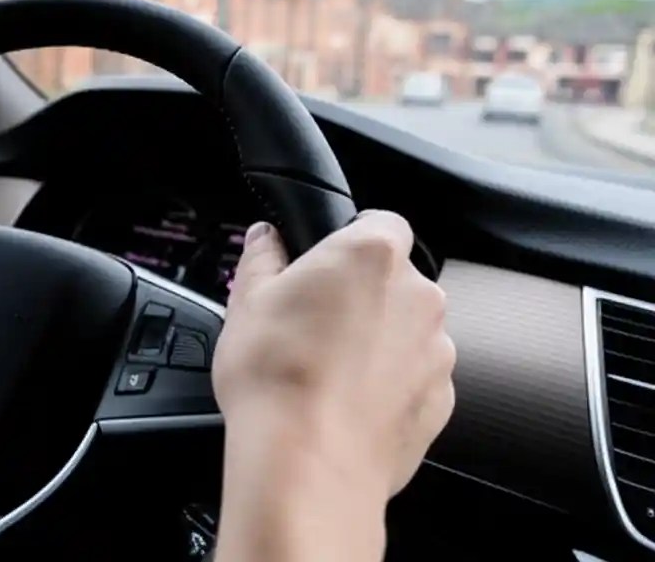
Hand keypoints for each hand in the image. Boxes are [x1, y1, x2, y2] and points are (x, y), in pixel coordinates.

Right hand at [211, 212, 453, 559]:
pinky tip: (343, 404)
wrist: (308, 465)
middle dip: (359, 297)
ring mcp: (437, 352)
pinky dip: (387, 387)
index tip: (319, 266)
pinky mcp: (441, 401)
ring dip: (375, 343)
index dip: (347, 241)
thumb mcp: (247, 303)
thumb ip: (261, 259)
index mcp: (372, 255)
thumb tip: (264, 240)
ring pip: (405, 332)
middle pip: (393, 280)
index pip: (379, 222)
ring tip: (324, 373)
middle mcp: (418, 296)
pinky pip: (413, 379)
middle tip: (310, 324)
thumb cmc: (277, 378)